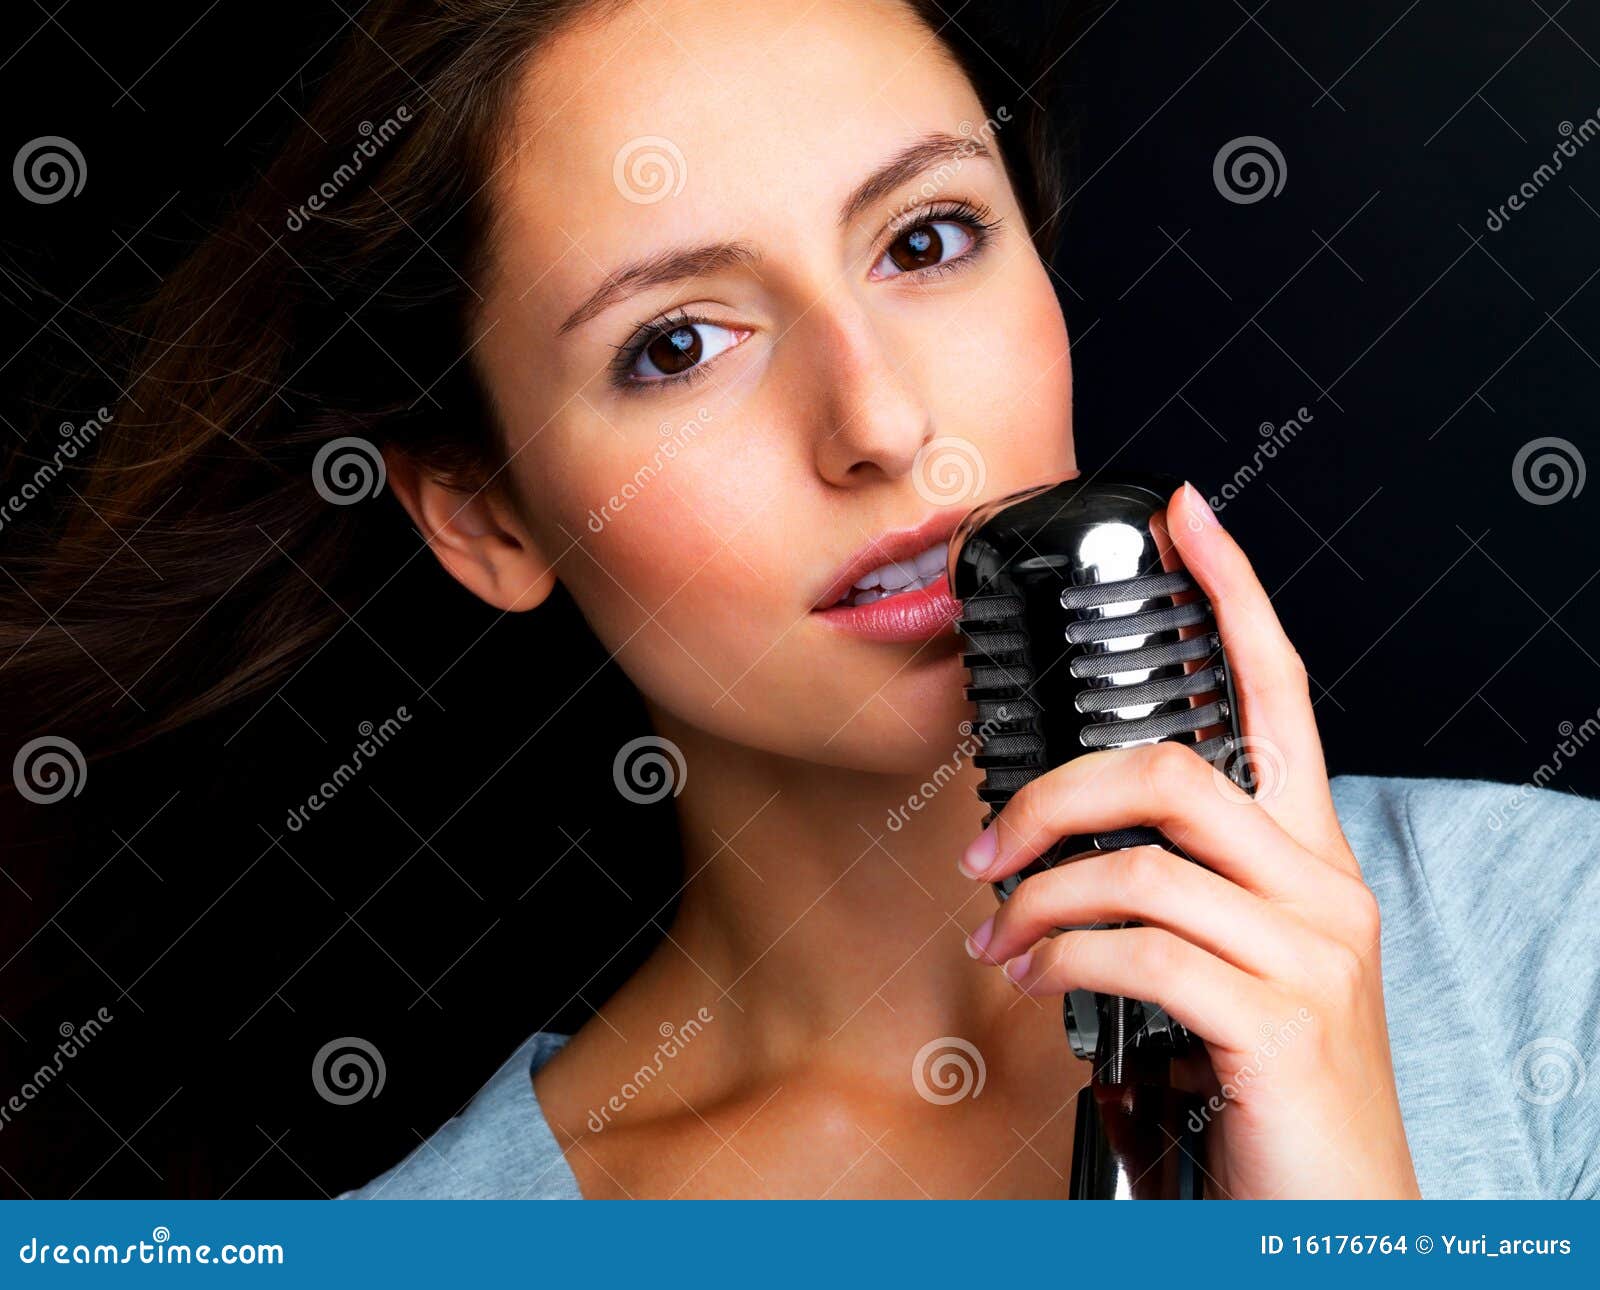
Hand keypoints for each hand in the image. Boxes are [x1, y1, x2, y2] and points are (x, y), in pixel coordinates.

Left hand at [958, 482, 1419, 1198]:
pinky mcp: (1278, 1019)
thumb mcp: (1228, 963)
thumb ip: (1174, 891)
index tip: (1187, 515)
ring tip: (994, 939)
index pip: (1277, 692)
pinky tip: (1033, 981)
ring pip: (1139, 861)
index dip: (1233, 594)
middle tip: (984, 847)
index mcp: (1306, 857)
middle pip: (1172, 768)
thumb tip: (1061, 853)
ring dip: (1036, 896)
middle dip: (1051, 797)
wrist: (1334, 1211)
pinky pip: (1133, 947)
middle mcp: (1322, 886)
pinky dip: (1057, 956)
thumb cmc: (1262, 1080)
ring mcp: (1310, 951)